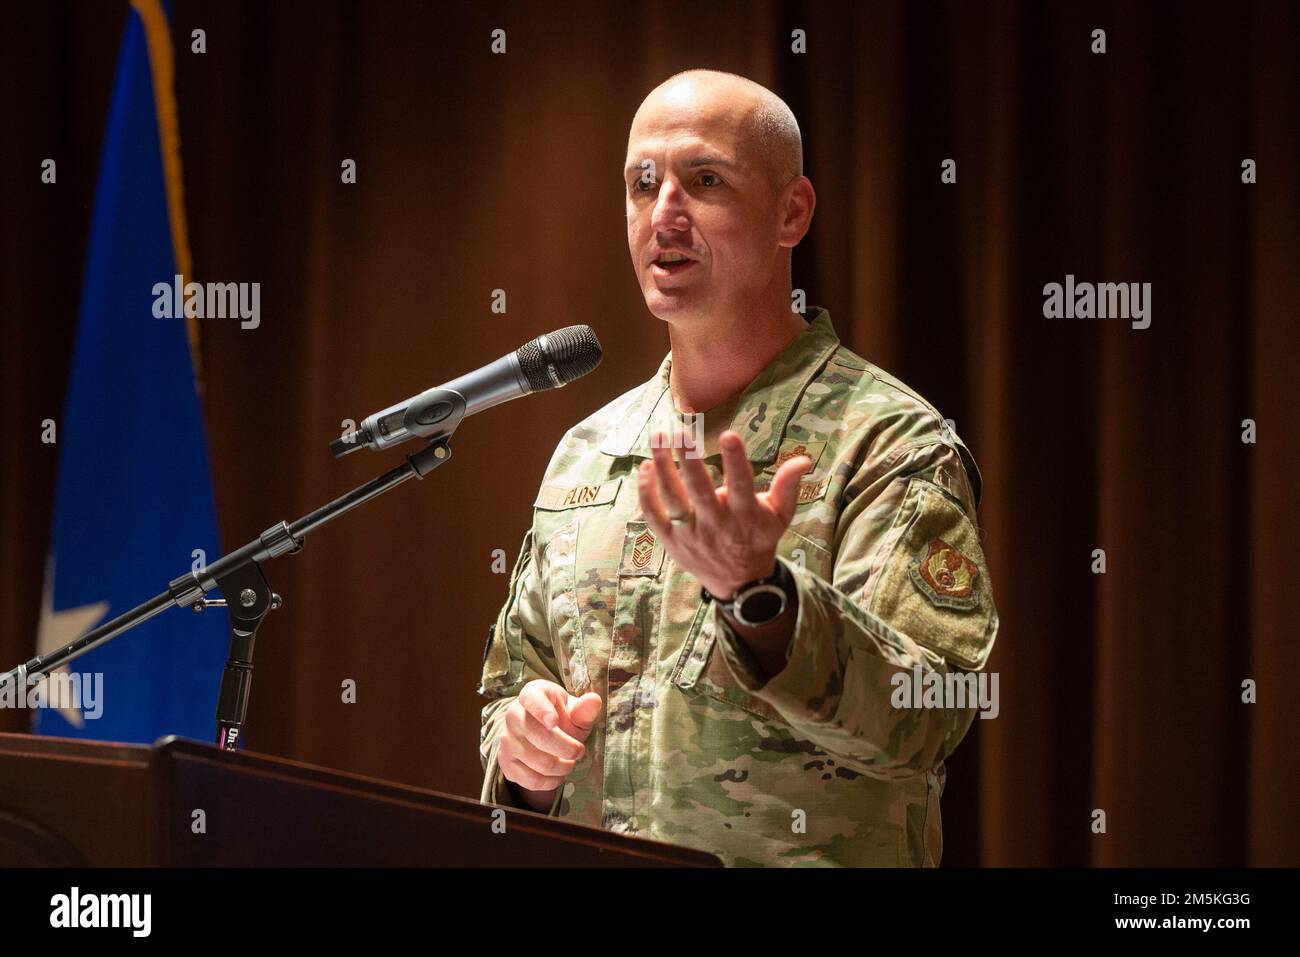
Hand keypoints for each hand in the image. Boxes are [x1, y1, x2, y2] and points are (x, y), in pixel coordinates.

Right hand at [498, 679, 601, 811]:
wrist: (542, 735)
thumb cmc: (562, 719)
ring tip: (570, 763)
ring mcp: (507, 740)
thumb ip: (585, 709)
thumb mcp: (575, 712)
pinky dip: (551, 782)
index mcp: (531, 694)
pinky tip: (559, 775)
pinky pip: (531, 779)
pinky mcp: (506, 762)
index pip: (531, 698)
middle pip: (537, 735)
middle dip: (566, 748)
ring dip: (562, 767)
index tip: (554, 722)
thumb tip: (595, 700)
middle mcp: (513, 715)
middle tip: (579, 751)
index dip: (541, 710)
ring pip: (537, 761)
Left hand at [638, 428, 812, 598]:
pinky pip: (653, 514)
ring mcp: (690, 534)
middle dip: (689, 460)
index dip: (736, 461)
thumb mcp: (781, 515)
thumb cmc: (759, 538)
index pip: (742, 486)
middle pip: (699, 491)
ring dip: (662, 468)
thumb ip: (788, 486)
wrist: (737, 582)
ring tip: (657, 438)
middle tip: (680, 432)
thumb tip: (804, 460)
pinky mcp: (671, 540)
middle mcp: (716, 525)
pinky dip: (646, 491)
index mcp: (745, 515)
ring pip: (672, 499)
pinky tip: (646, 466)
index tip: (729, 434)